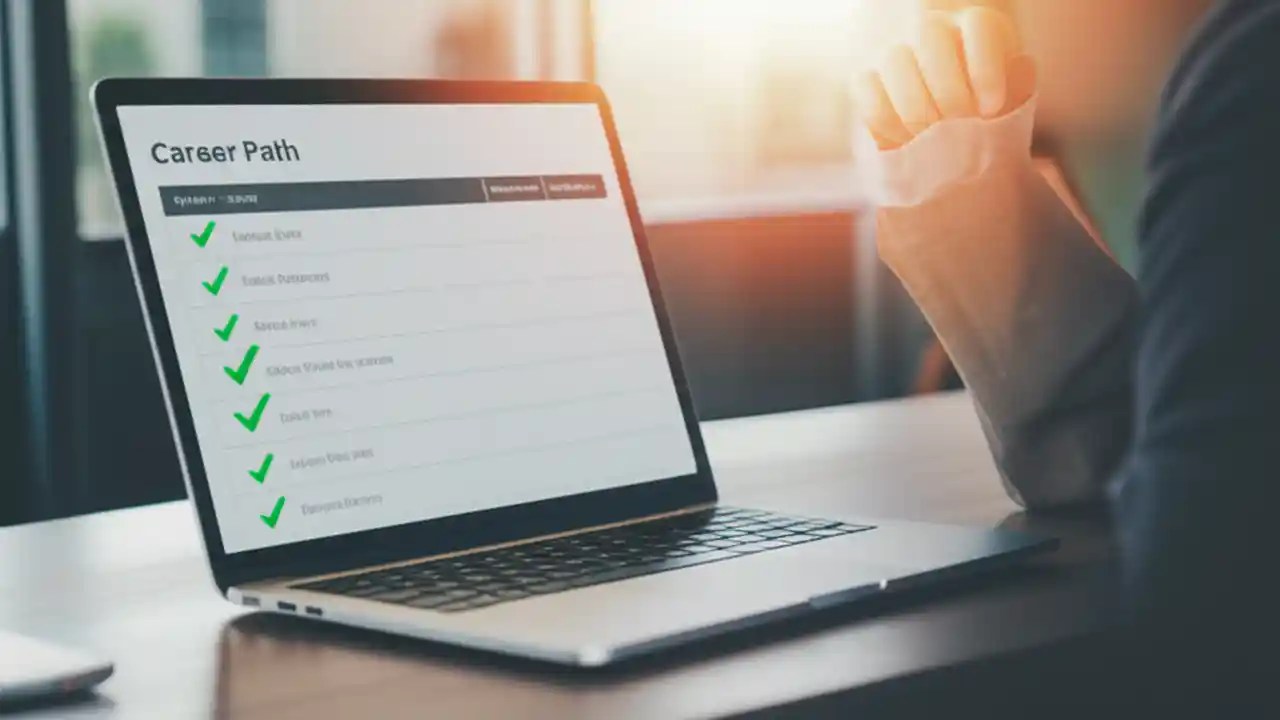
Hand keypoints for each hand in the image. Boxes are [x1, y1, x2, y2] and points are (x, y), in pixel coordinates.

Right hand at [854, 7, 1036, 149]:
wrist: (955, 139)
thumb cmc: (987, 115)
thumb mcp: (1012, 101)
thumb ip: (1020, 87)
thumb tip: (1021, 64)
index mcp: (975, 27)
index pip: (979, 24)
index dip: (985, 67)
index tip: (991, 108)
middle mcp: (934, 30)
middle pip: (931, 35)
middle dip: (948, 88)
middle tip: (960, 125)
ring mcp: (899, 53)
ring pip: (895, 59)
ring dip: (914, 104)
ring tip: (931, 137)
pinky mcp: (870, 79)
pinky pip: (865, 85)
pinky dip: (884, 115)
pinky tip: (904, 140)